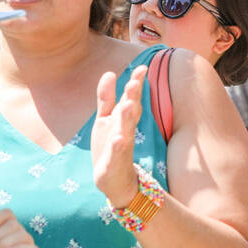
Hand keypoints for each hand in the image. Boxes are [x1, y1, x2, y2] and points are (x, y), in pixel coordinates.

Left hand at [90, 66, 146, 207]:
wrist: (113, 179)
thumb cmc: (111, 145)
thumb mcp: (105, 118)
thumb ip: (106, 97)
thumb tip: (109, 72)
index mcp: (123, 118)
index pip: (131, 97)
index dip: (136, 83)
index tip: (142, 67)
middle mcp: (125, 129)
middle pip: (131, 111)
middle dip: (133, 97)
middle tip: (135, 82)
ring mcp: (121, 146)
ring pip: (126, 130)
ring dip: (127, 118)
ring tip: (128, 105)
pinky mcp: (114, 162)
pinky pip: (117, 153)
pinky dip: (118, 146)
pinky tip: (119, 139)